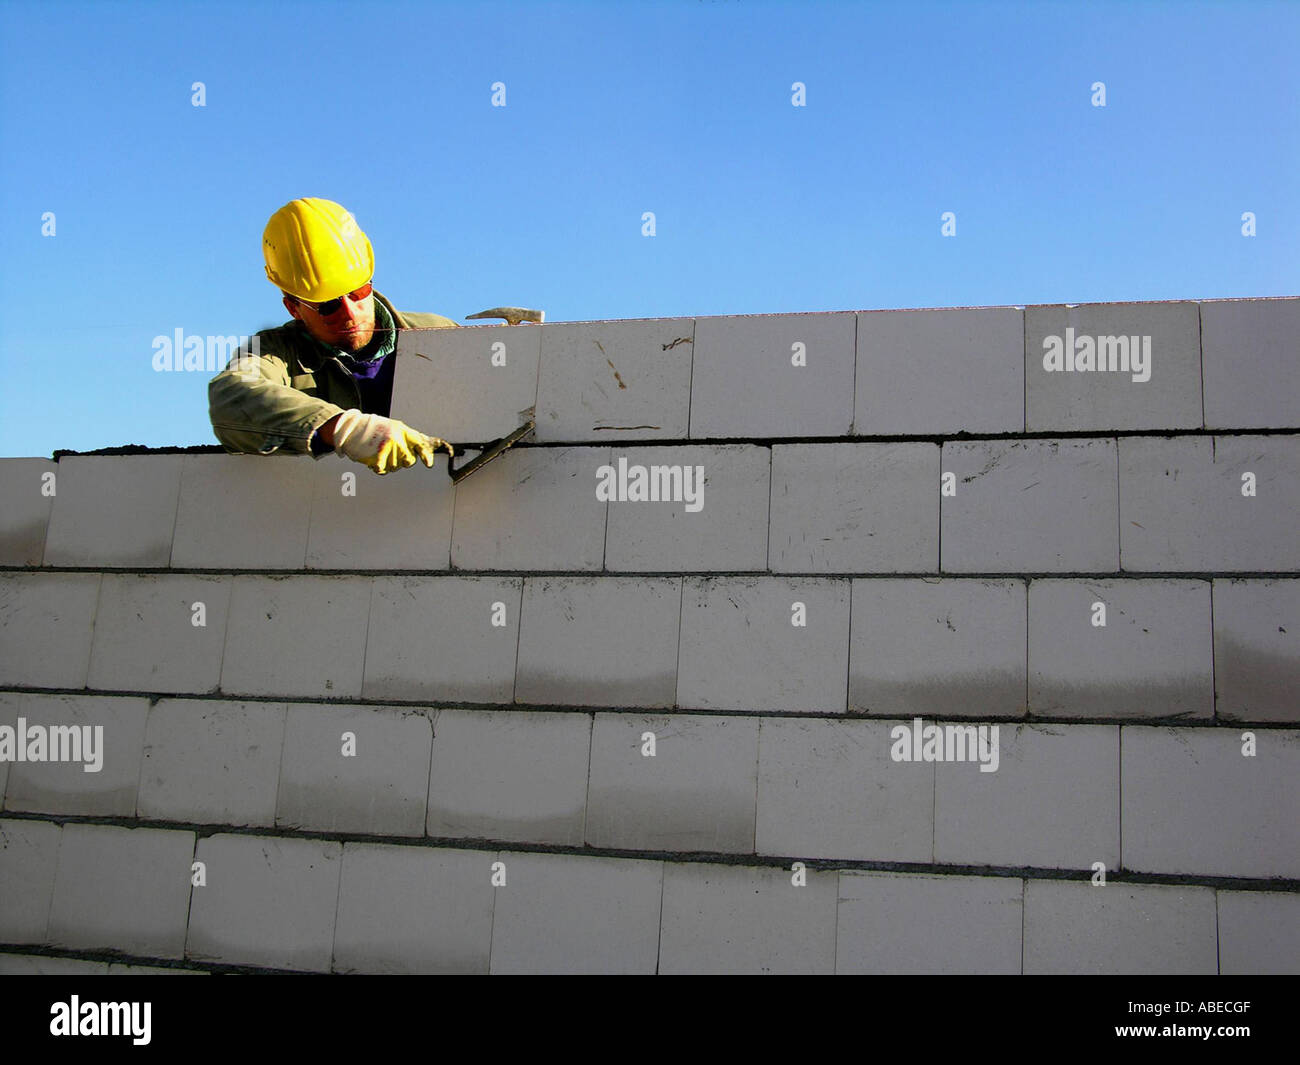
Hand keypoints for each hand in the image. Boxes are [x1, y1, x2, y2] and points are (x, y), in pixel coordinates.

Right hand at [331, 410, 452, 474]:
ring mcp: (390, 444)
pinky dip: (379, 469)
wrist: (354, 426)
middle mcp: (399, 437)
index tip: (429, 464)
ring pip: (396, 467)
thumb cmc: (377, 430)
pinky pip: (384, 469)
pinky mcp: (380, 452)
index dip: (426, 455)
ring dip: (388, 465)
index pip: (420, 444)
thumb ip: (409, 440)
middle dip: (402, 462)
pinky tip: (375, 465)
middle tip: (391, 454)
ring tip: (380, 455)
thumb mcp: (395, 429)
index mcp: (404, 431)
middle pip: (409, 461)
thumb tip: (423, 456)